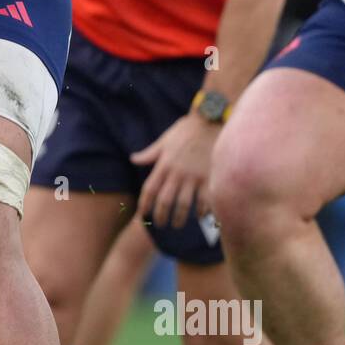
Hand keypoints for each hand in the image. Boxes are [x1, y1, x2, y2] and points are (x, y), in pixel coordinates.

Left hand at [131, 112, 217, 229]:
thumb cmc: (187, 129)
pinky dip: (202, 211)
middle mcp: (177, 173)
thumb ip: (149, 153)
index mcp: (164, 164)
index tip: (143, 215)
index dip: (144, 204)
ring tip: (177, 225)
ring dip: (179, 218)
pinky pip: (205, 200)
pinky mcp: (210, 177)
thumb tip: (133, 159)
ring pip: (183, 205)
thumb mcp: (164, 140)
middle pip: (165, 201)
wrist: (211, 120)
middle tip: (160, 225)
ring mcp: (194, 176)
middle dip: (160, 216)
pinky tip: (200, 216)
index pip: (149, 189)